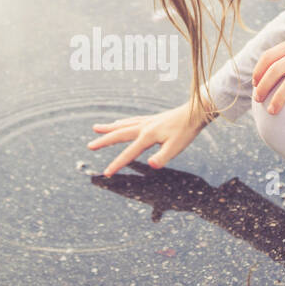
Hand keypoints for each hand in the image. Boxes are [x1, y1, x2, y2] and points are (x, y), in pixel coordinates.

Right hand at [87, 101, 213, 176]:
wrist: (195, 112)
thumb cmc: (186, 131)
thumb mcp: (176, 148)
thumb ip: (162, 158)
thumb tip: (150, 165)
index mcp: (147, 136)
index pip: (129, 154)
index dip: (116, 164)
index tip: (106, 173)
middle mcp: (143, 127)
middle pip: (118, 135)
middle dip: (103, 141)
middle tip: (89, 146)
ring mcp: (146, 121)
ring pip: (122, 125)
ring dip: (108, 128)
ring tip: (95, 129)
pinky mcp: (151, 119)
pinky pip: (131, 120)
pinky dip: (122, 122)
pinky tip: (118, 122)